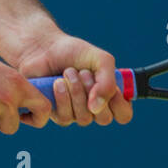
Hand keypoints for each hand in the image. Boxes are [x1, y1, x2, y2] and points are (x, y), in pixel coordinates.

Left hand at [11, 31, 132, 126]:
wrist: (43, 48)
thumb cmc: (73, 53)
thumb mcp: (100, 59)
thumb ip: (108, 81)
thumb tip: (97, 108)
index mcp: (109, 95)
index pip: (123, 114)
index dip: (119, 104)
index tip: (112, 87)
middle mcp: (93, 108)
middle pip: (104, 119)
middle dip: (93, 92)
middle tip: (83, 72)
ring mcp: (74, 113)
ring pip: (84, 119)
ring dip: (77, 92)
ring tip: (68, 72)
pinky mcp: (55, 114)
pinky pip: (64, 118)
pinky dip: (62, 97)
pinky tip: (57, 82)